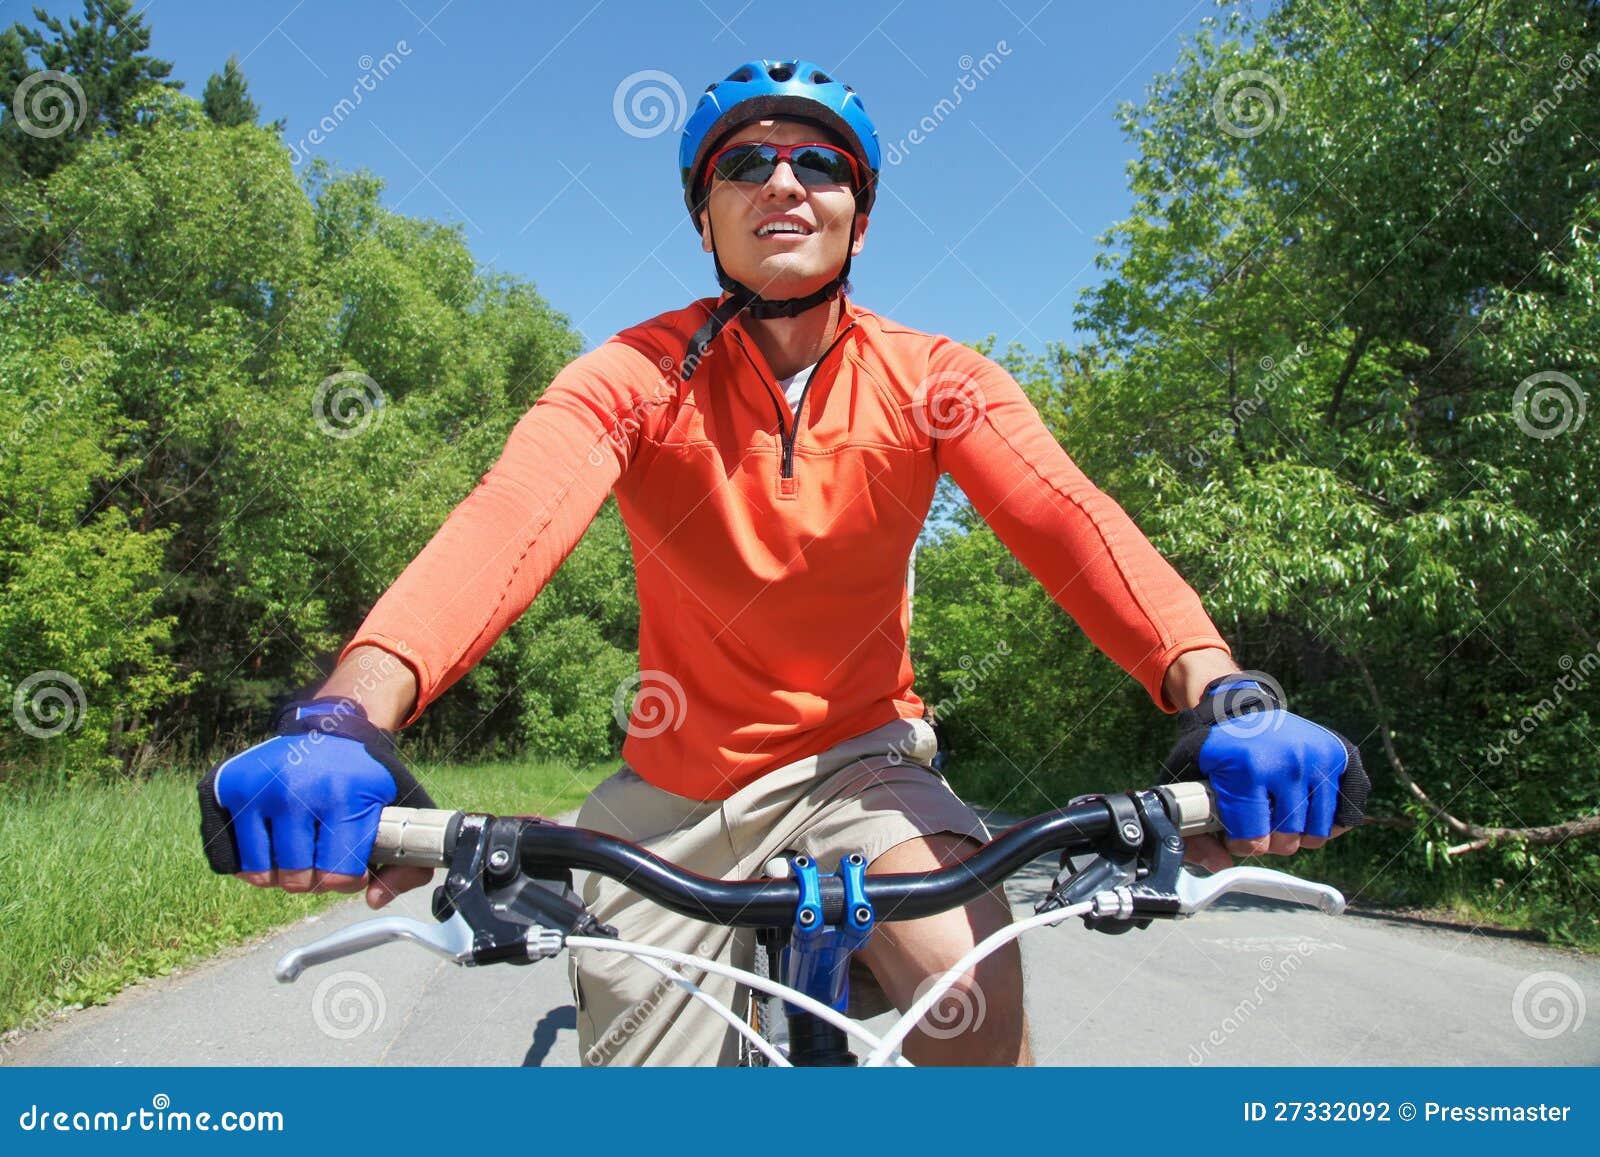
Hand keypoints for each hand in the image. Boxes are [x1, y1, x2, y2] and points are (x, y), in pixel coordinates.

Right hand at [198, 698, 437, 909]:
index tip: (352, 869)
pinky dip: (250, 863)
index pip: (336, 875)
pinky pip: (229, 859)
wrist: (327, 728)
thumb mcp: (403, 807)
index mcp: (342, 795)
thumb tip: (374, 900)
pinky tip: (272, 844)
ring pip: (260, 874)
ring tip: (299, 851)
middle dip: (314, 879)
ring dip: (281, 874)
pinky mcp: (226, 787)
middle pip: (295, 879)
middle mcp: (293, 790)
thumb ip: (409, 861)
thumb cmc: (364, 777)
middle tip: (322, 858)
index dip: (346, 881)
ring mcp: (255, 787)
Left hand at [1163, 675, 1369, 869]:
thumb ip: (1193, 827)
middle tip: (1258, 823)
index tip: (1235, 834)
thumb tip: (1220, 865)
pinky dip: (1328, 821)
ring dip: (1297, 833)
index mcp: (1247, 769)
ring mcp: (1318, 757)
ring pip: (1317, 832)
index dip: (1241, 844)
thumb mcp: (1188, 780)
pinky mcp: (1340, 754)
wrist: (1241, 708)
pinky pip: (1346, 813)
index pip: (1253, 839)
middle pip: (1287, 841)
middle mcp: (1288, 762)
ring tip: (1278, 814)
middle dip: (1269, 841)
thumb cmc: (1216, 752)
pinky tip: (1306, 809)